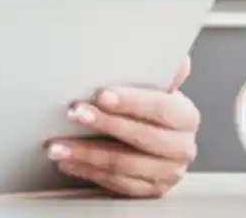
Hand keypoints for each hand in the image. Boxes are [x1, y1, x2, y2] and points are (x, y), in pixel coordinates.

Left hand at [44, 57, 200, 197]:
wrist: (160, 141)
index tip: (103, 95)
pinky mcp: (150, 191)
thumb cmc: (152, 108)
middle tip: (75, 114)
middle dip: (104, 125)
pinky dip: (89, 172)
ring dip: (86, 154)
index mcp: (186, 117)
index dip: (132, 101)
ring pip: (124, 165)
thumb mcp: (157, 86)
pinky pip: (117, 184)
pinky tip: (69, 161)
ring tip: (59, 145)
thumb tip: (174, 54)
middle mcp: (181, 148)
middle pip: (141, 138)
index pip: (162, 107)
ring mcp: (167, 173)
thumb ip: (160, 71)